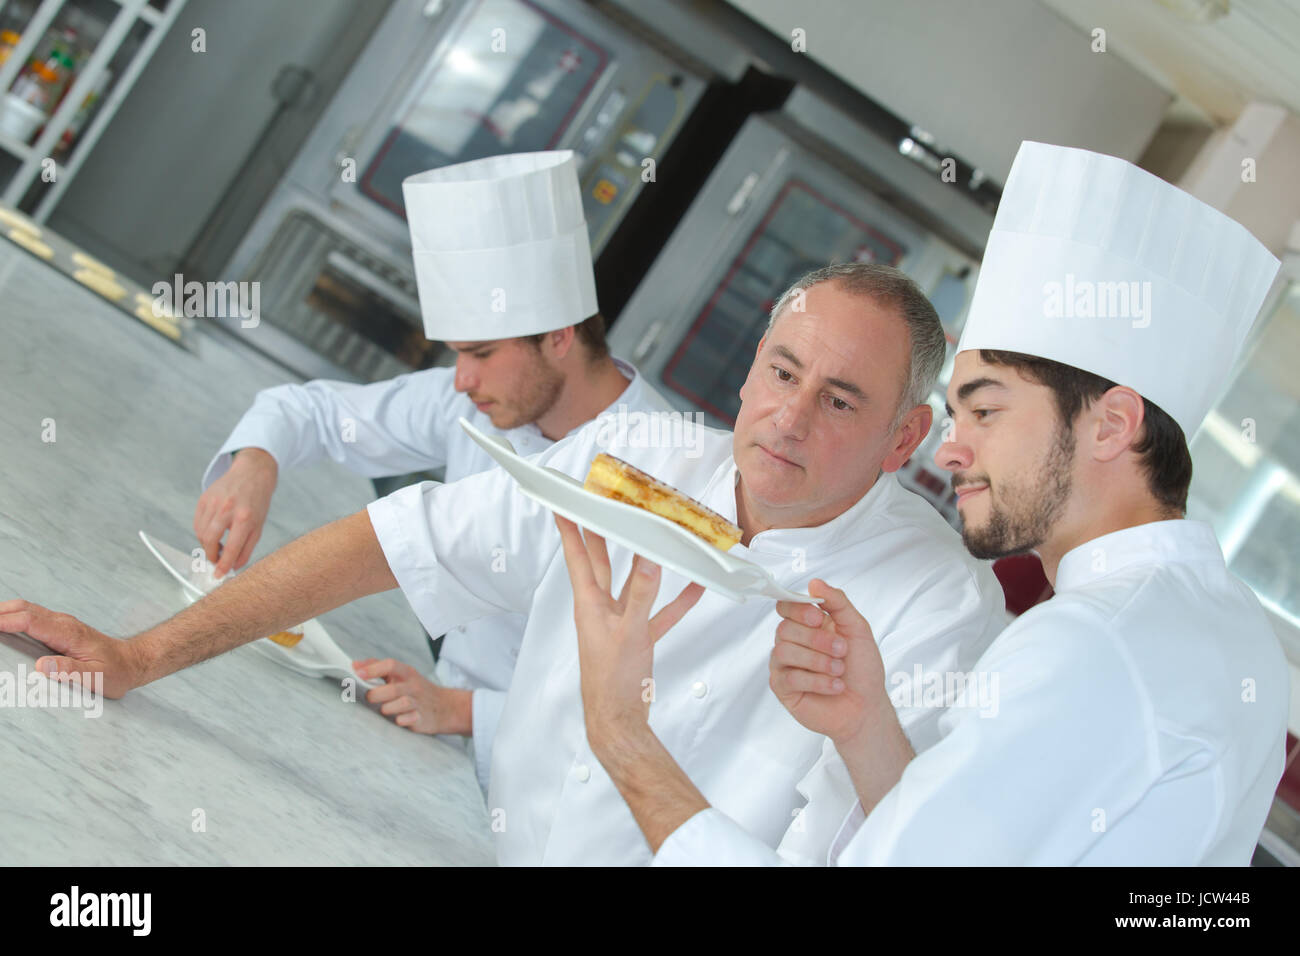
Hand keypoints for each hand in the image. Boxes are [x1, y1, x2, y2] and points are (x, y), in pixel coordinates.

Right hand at [0, 600, 143, 698]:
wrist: (133, 662)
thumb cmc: (116, 672)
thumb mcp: (98, 678)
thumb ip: (70, 671)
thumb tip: (41, 666)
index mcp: (68, 633)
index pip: (29, 621)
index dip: (3, 620)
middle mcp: (62, 623)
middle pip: (22, 609)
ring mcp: (60, 624)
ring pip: (24, 610)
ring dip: (1, 612)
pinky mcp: (58, 628)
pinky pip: (29, 617)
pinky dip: (10, 617)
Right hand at [194, 447, 277, 576]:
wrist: (251, 473)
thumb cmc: (257, 503)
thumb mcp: (258, 526)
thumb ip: (247, 548)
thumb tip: (233, 567)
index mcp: (245, 518)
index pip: (231, 548)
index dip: (223, 565)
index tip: (219, 575)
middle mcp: (227, 509)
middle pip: (210, 540)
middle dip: (211, 556)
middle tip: (216, 561)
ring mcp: (213, 502)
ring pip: (201, 533)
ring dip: (207, 545)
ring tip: (218, 546)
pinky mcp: (204, 498)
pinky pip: (197, 523)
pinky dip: (202, 533)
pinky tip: (213, 533)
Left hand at [353, 658, 471, 734]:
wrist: (446, 706)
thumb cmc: (416, 689)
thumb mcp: (402, 674)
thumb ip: (378, 668)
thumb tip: (355, 665)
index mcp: (407, 673)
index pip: (390, 665)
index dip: (373, 669)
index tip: (358, 674)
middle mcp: (413, 686)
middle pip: (392, 688)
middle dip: (375, 695)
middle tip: (371, 698)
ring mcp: (419, 702)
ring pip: (401, 704)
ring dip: (387, 709)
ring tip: (385, 710)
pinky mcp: (422, 718)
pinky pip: (409, 719)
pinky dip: (400, 720)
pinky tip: (399, 719)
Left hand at [553, 515, 703, 753]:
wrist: (618, 721)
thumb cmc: (612, 682)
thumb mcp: (629, 633)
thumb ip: (641, 596)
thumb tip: (650, 560)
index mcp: (589, 604)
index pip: (577, 557)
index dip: (570, 529)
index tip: (563, 504)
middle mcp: (601, 609)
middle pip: (600, 562)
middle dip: (601, 534)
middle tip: (602, 507)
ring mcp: (620, 623)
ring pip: (632, 583)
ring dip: (643, 561)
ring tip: (650, 534)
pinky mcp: (638, 638)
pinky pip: (659, 612)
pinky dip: (676, 600)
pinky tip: (694, 587)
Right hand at [769, 579, 890, 745]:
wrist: (867, 707)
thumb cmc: (863, 670)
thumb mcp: (858, 629)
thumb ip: (838, 602)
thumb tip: (815, 583)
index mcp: (808, 625)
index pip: (786, 606)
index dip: (799, 610)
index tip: (820, 618)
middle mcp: (793, 642)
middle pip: (785, 628)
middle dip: (817, 640)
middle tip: (842, 650)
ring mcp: (785, 665)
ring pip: (783, 651)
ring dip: (818, 661)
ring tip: (839, 671)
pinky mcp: (783, 688)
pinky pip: (788, 677)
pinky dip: (817, 681)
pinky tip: (834, 686)